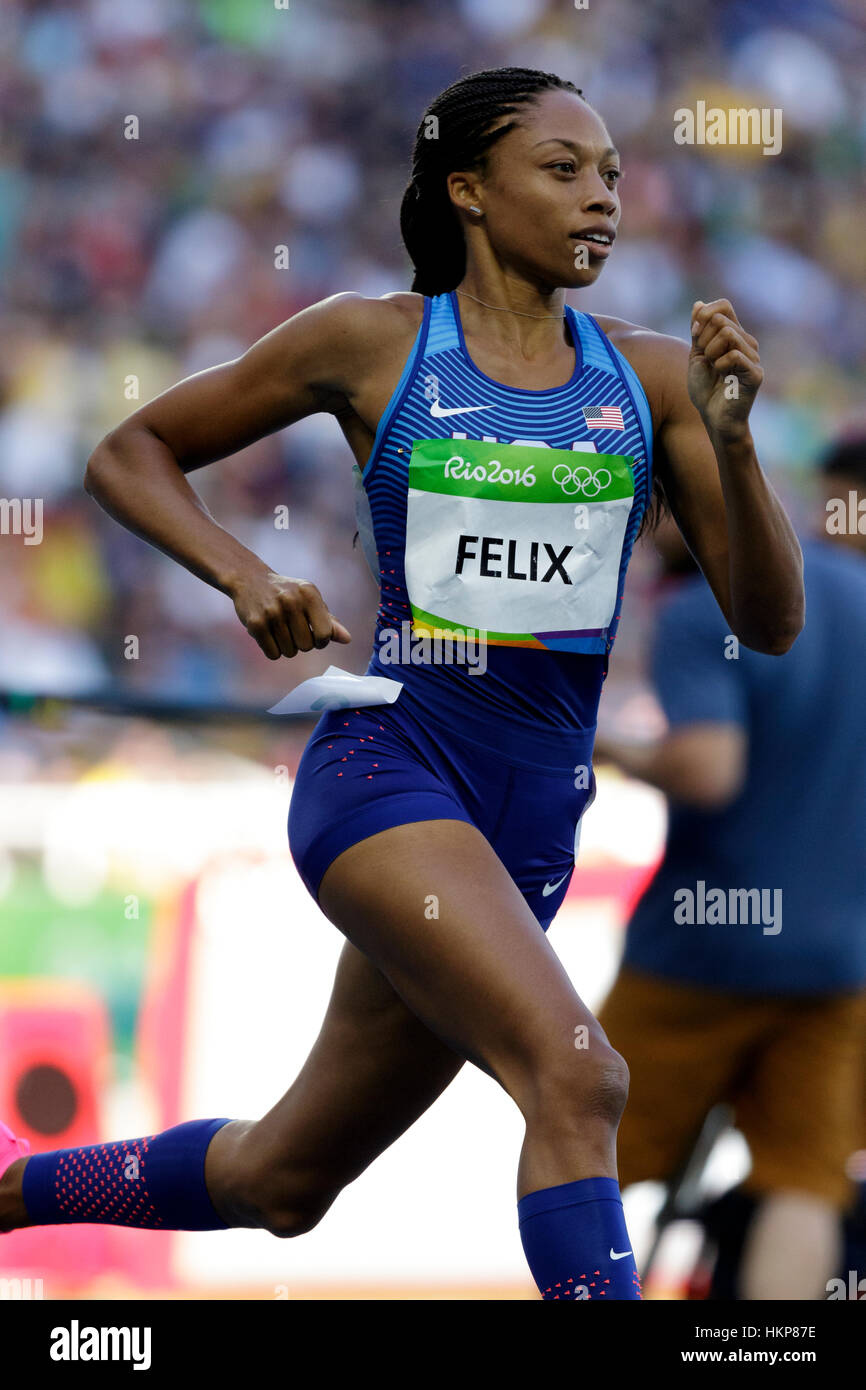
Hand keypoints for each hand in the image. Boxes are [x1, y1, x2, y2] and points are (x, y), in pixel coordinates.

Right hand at [229, 567, 350, 658]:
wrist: (250, 579)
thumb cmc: (287, 592)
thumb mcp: (309, 599)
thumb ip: (329, 620)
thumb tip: (347, 639)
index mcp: (309, 594)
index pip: (325, 634)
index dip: (321, 641)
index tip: (314, 636)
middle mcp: (291, 601)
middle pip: (306, 646)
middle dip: (301, 643)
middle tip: (292, 629)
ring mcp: (272, 613)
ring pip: (289, 652)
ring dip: (286, 647)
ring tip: (279, 629)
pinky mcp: (255, 624)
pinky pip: (273, 654)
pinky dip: (272, 650)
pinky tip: (268, 633)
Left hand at [688, 298, 762, 440]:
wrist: (713, 418)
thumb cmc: (706, 389)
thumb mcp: (696, 355)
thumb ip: (698, 331)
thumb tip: (698, 304)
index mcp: (734, 335)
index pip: (724, 306)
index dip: (706, 314)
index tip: (695, 335)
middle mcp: (747, 342)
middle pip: (721, 319)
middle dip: (703, 338)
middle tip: (705, 358)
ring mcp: (753, 357)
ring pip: (728, 334)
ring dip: (711, 351)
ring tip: (713, 367)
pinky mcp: (755, 373)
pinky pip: (734, 354)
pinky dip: (720, 364)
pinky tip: (722, 375)